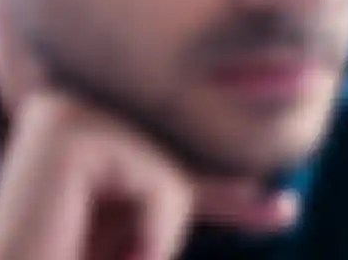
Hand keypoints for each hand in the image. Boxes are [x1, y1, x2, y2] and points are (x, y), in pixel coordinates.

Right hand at [0, 93, 296, 259]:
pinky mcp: (70, 134)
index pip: (162, 154)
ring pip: (171, 175)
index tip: (282, 210)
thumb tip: (258, 181)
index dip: (225, 193)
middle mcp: (65, 103)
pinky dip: (150, 237)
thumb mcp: (136, 233)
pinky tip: (105, 252)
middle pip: (173, 162)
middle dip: (177, 225)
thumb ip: (178, 196)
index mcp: (72, 123)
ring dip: (154, 238)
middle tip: (129, 252)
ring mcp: (65, 111)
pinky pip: (162, 185)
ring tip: (103, 254)